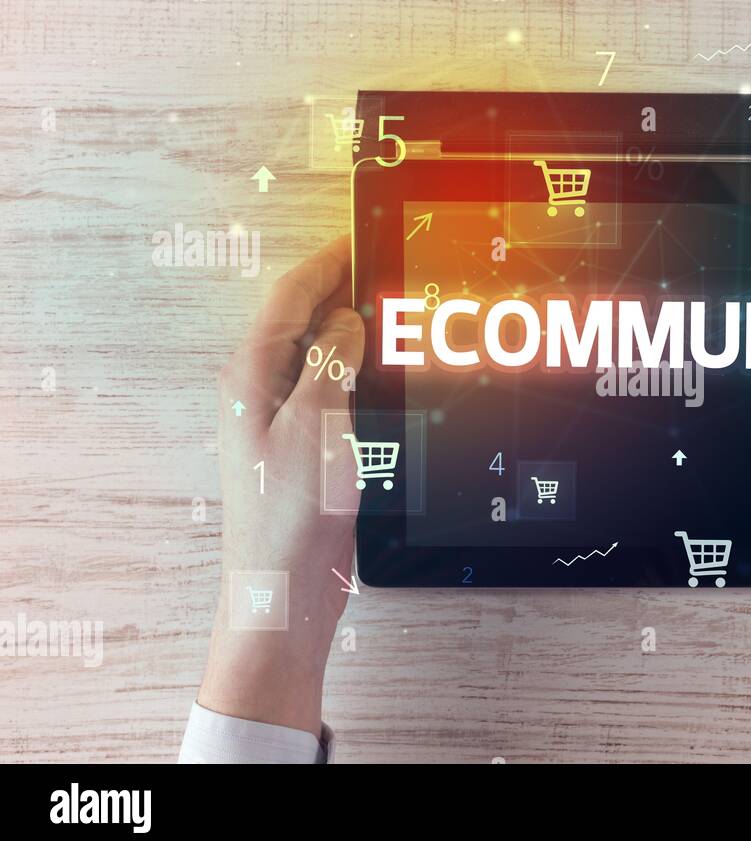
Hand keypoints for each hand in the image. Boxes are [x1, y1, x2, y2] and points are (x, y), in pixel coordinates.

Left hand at [197, 236, 363, 736]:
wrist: (284, 586)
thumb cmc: (288, 515)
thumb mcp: (314, 426)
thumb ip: (330, 364)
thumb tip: (346, 322)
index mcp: (252, 376)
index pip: (290, 297)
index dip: (326, 262)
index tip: (357, 237)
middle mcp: (262, 390)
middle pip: (302, 319)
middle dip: (341, 289)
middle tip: (385, 269)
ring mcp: (283, 418)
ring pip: (320, 353)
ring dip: (352, 331)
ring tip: (391, 313)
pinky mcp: (305, 445)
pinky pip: (331, 388)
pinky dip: (356, 369)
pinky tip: (382, 372)